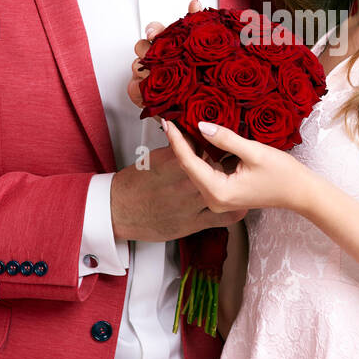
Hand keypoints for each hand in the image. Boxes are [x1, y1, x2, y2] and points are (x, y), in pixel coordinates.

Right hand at [109, 140, 245, 241]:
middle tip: (233, 154)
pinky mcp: (193, 223)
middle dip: (225, 158)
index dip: (213, 141)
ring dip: (231, 180)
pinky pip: (223, 218)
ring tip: (238, 174)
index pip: (201, 145)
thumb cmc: (133, 186)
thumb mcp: (151, 158)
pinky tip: (239, 203)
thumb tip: (185, 135)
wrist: (118, 212)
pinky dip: (235, 211)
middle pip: (215, 165)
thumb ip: (173, 148)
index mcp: (173, 163)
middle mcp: (185, 183)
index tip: (219, 138)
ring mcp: (191, 203)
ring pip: (221, 188)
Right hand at [128, 0, 201, 107]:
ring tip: (160, 76)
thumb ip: (195, 23)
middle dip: (148, 50)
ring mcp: (144, 75)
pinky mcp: (140, 94)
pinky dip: (141, 90)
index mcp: (165, 45)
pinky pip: (133, 88)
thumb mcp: (197, 49)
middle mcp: (152, 58)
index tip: (154, 33)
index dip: (153, 29)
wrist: (192, 104)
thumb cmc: (192, 77)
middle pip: (141, 46)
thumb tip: (194, 2)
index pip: (154, 29)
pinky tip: (153, 92)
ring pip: (136, 66)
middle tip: (159, 56)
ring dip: (147, 70)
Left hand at [162, 120, 313, 214]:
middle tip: (170, 119)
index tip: (167, 122)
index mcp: (218, 192)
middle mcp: (214, 199)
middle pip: (188, 167)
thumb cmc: (282, 174)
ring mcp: (218, 199)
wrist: (299, 192)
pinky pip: (205, 173)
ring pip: (196, 170)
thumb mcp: (254, 151)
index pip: (189, 162)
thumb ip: (225, 139)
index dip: (176, 141)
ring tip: (179, 126)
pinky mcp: (223, 194)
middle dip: (179, 144)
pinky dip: (201, 156)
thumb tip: (201, 125)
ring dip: (189, 149)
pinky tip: (196, 139)